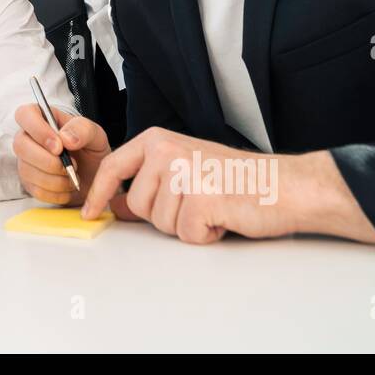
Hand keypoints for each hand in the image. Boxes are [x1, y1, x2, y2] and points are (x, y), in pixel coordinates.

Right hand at [12, 104, 110, 205]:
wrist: (95, 176)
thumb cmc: (91, 150)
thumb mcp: (96, 135)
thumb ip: (83, 130)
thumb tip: (66, 138)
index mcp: (43, 118)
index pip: (25, 114)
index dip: (38, 131)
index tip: (59, 147)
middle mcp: (29, 138)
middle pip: (20, 145)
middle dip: (47, 160)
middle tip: (71, 165)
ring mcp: (26, 161)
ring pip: (27, 170)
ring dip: (55, 178)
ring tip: (74, 175)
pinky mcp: (29, 183)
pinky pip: (36, 190)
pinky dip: (56, 192)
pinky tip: (68, 187)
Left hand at [81, 127, 374, 244]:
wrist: (285, 185)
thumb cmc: (239, 178)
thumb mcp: (185, 169)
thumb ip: (150, 182)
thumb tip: (117, 204)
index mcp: (159, 140)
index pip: (114, 166)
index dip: (99, 193)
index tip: (89, 210)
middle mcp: (167, 151)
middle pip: (138, 206)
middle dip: (165, 214)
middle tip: (198, 200)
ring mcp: (183, 174)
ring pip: (161, 223)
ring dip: (187, 224)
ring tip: (213, 205)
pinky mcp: (201, 199)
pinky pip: (186, 234)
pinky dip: (205, 234)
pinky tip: (223, 216)